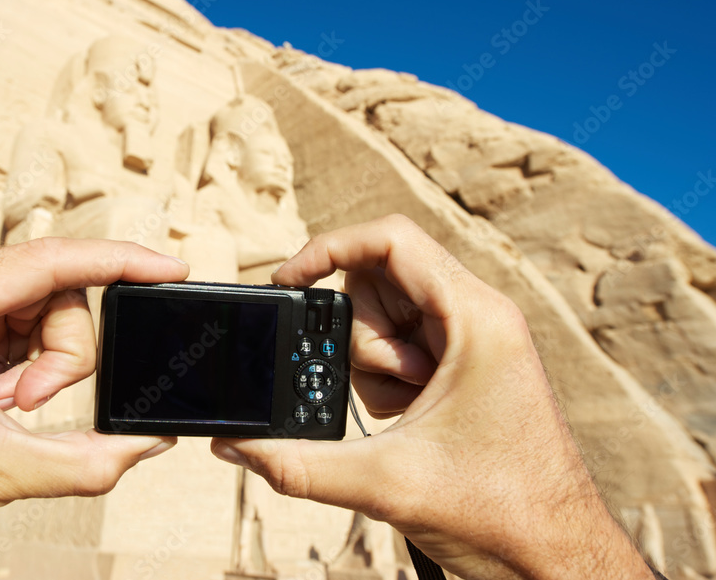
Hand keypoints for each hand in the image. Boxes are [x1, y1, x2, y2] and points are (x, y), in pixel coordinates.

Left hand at [0, 238, 188, 579]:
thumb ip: (83, 462)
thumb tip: (148, 443)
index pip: (48, 261)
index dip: (120, 263)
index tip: (171, 269)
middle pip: (51, 288)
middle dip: (62, 353)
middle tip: (31, 407)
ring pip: (40, 301)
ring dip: (41, 359)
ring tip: (5, 407)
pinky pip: (17, 313)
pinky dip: (23, 358)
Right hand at [211, 215, 651, 578]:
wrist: (554, 556)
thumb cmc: (501, 512)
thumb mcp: (386, 483)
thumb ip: (298, 464)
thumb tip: (234, 445)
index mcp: (475, 317)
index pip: (390, 240)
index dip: (328, 248)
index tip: (287, 280)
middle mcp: (477, 315)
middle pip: (379, 282)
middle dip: (361, 339)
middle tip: (393, 395)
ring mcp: (471, 339)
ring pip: (384, 316)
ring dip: (373, 365)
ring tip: (409, 415)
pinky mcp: (461, 365)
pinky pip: (400, 347)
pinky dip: (386, 381)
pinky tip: (412, 422)